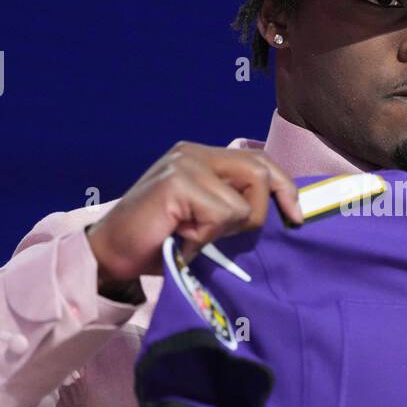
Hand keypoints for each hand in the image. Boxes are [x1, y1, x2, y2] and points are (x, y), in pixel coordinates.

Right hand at [85, 142, 303, 296]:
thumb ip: (232, 203)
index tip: (296, 217)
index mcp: (201, 156)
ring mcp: (185, 164)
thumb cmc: (159, 241)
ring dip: (225, 230)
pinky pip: (223, 214)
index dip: (285, 187)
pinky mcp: (178, 182)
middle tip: (231, 235)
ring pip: (243, 202)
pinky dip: (207, 236)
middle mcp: (193, 152)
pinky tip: (183, 238)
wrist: (111, 254)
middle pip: (260, 172)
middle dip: (260, 212)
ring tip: (194, 235)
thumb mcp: (204, 217)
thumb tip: (282, 209)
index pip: (259, 160)